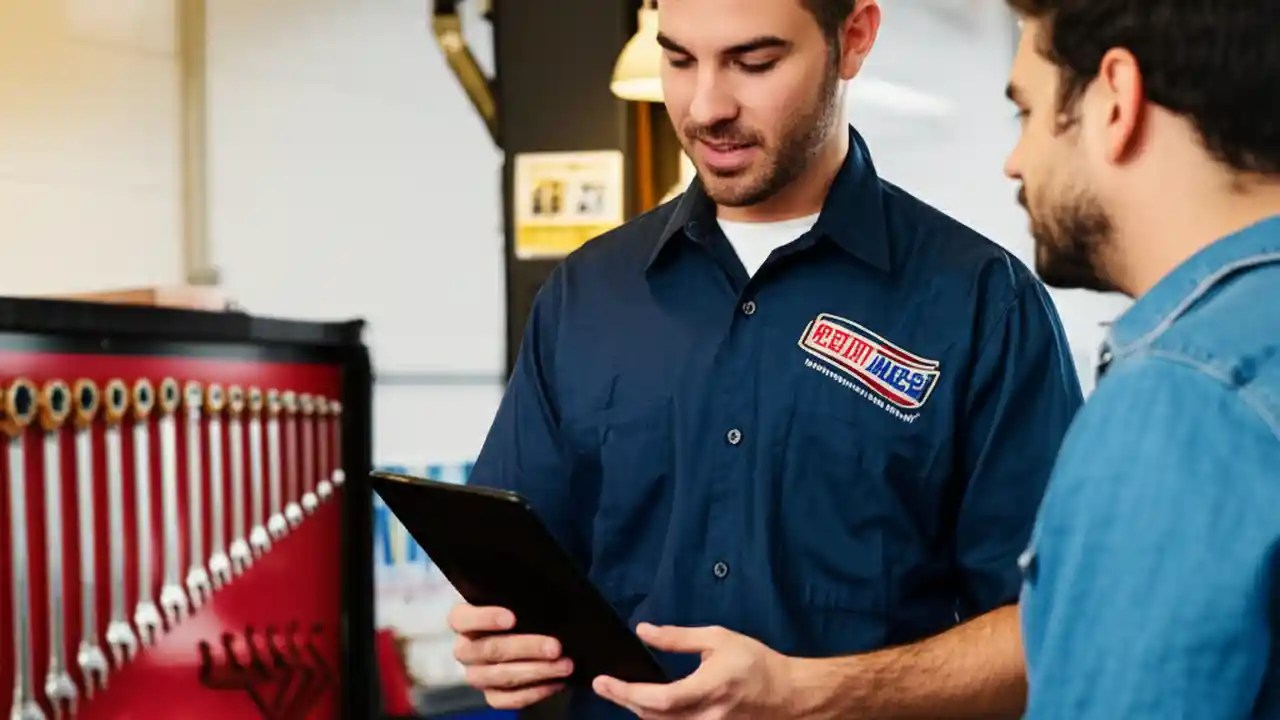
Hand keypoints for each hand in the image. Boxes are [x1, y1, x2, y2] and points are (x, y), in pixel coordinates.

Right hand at [448, 603, 574, 708]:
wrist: (527, 641)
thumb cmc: (521, 613)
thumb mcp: (517, 601)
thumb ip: (521, 599)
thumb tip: (545, 597)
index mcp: (463, 621)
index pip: (462, 619)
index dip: (485, 618)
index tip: (511, 618)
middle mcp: (465, 650)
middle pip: (489, 650)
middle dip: (526, 648)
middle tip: (555, 647)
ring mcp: (476, 675)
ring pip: (501, 676)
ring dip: (537, 671)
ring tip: (565, 665)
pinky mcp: (491, 696)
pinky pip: (509, 699)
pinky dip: (535, 692)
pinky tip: (557, 682)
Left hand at [592, 623, 800, 718]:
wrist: (785, 693)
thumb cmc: (752, 662)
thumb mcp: (717, 639)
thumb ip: (677, 637)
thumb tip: (642, 631)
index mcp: (709, 688)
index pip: (660, 699)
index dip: (628, 693)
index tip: (603, 682)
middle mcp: (707, 716)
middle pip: (654, 717)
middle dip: (625, 701)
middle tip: (604, 685)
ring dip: (639, 710)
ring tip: (622, 692)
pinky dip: (656, 718)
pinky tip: (646, 704)